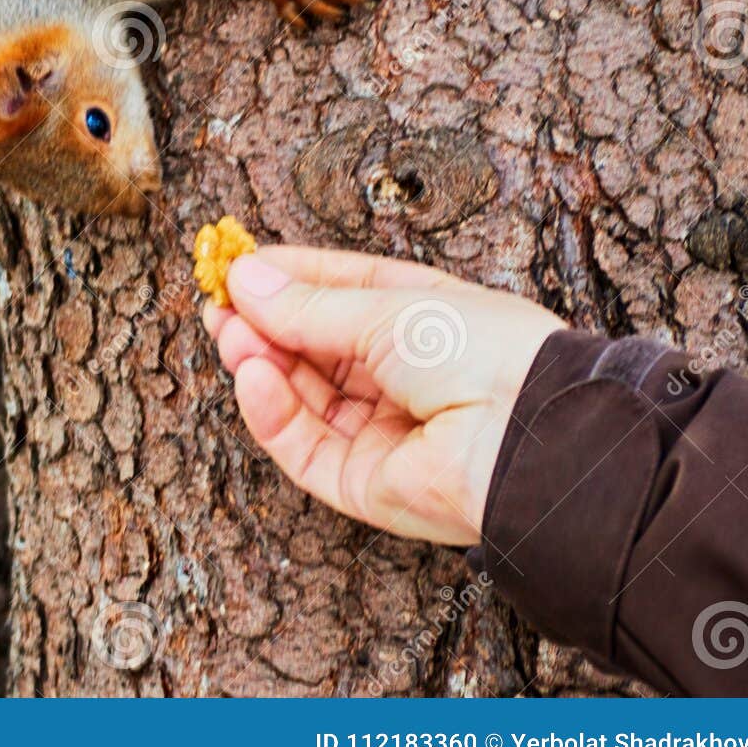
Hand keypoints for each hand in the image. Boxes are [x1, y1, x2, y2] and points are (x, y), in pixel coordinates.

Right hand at [202, 246, 564, 546]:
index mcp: (419, 319)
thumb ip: (308, 304)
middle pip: (309, 347)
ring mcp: (380, 431)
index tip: (235, 264)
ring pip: (299, 397)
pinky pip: (303, 448)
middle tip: (216, 301)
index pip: (337, 292)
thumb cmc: (485, 353)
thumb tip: (244, 279)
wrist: (531, 438)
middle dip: (261, 323)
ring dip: (259, 363)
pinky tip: (252, 377)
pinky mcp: (363, 483)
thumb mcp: (387, 307)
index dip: (285, 278)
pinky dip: (271, 412)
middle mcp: (399, 376)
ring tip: (229, 334)